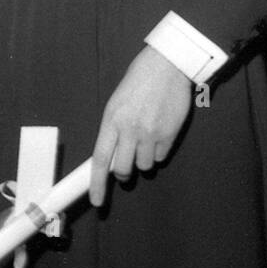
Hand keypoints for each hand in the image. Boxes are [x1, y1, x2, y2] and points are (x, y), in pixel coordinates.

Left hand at [89, 45, 191, 206]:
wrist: (167, 66)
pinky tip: (159, 131)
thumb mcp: (117, 102)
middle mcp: (130, 129)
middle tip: (125, 169)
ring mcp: (151, 133)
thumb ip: (113, 129)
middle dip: (123, 174)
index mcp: (111, 119)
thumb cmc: (138, 82)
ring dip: (143, 158)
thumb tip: (112, 157)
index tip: (97, 200)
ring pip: (145, 165)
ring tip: (145, 137)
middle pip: (123, 169)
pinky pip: (161, 157)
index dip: (96, 183)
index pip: (100, 158)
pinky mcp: (169, 135)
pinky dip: (159, 151)